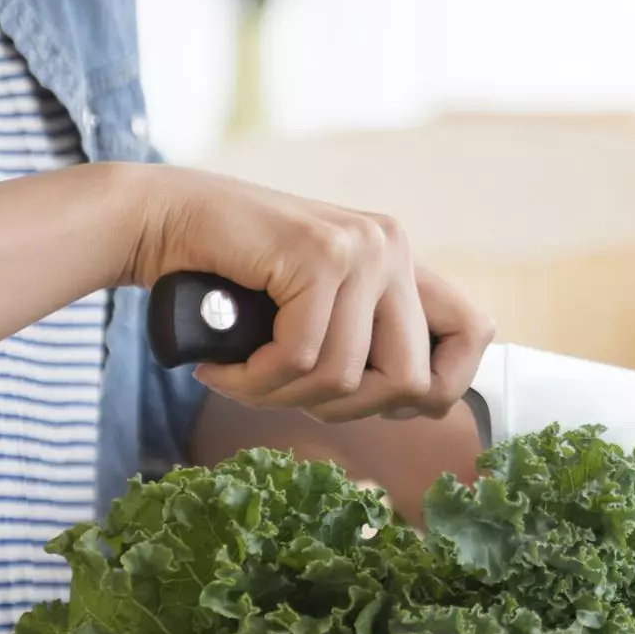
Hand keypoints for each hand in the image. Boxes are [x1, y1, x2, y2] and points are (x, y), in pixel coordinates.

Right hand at [118, 164, 494, 421]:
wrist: (159, 222)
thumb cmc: (228, 281)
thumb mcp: (315, 309)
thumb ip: (364, 338)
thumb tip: (421, 404)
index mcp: (400, 259)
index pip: (476, 332)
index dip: (439, 388)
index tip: (376, 402)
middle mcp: (391, 246)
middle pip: (412, 381)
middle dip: (347, 411)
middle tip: (288, 393)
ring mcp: (360, 248)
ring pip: (347, 379)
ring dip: (283, 398)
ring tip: (242, 377)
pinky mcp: (318, 255)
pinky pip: (302, 359)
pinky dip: (253, 381)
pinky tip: (221, 367)